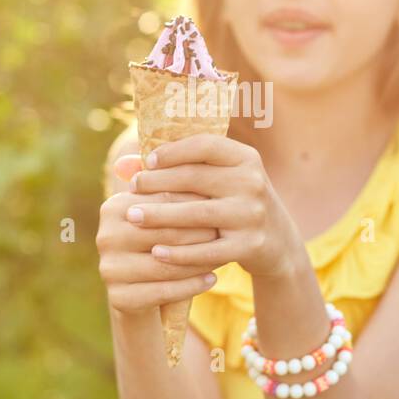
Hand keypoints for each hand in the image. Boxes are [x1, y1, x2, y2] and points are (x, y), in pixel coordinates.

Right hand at [96, 154, 222, 316]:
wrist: (140, 288)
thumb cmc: (159, 240)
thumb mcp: (163, 212)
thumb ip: (175, 185)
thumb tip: (206, 147)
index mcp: (113, 207)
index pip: (159, 200)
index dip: (192, 200)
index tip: (220, 200)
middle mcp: (105, 236)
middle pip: (162, 231)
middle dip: (197, 230)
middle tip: (225, 229)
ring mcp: (109, 269)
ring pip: (164, 263)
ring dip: (198, 259)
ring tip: (224, 254)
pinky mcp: (119, 298)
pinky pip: (162, 291)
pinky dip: (190, 286)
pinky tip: (212, 279)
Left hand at [125, 134, 300, 279]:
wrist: (278, 242)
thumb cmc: (234, 203)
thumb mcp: (217, 181)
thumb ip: (173, 169)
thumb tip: (120, 165)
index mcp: (245, 158)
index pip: (205, 145)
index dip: (173, 151)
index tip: (147, 161)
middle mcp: (253, 182)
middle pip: (195, 178)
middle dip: (157, 183)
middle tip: (130, 189)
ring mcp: (252, 215)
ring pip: (196, 214)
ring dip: (159, 216)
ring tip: (131, 217)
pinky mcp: (250, 246)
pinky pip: (207, 251)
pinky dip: (179, 253)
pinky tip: (156, 252)